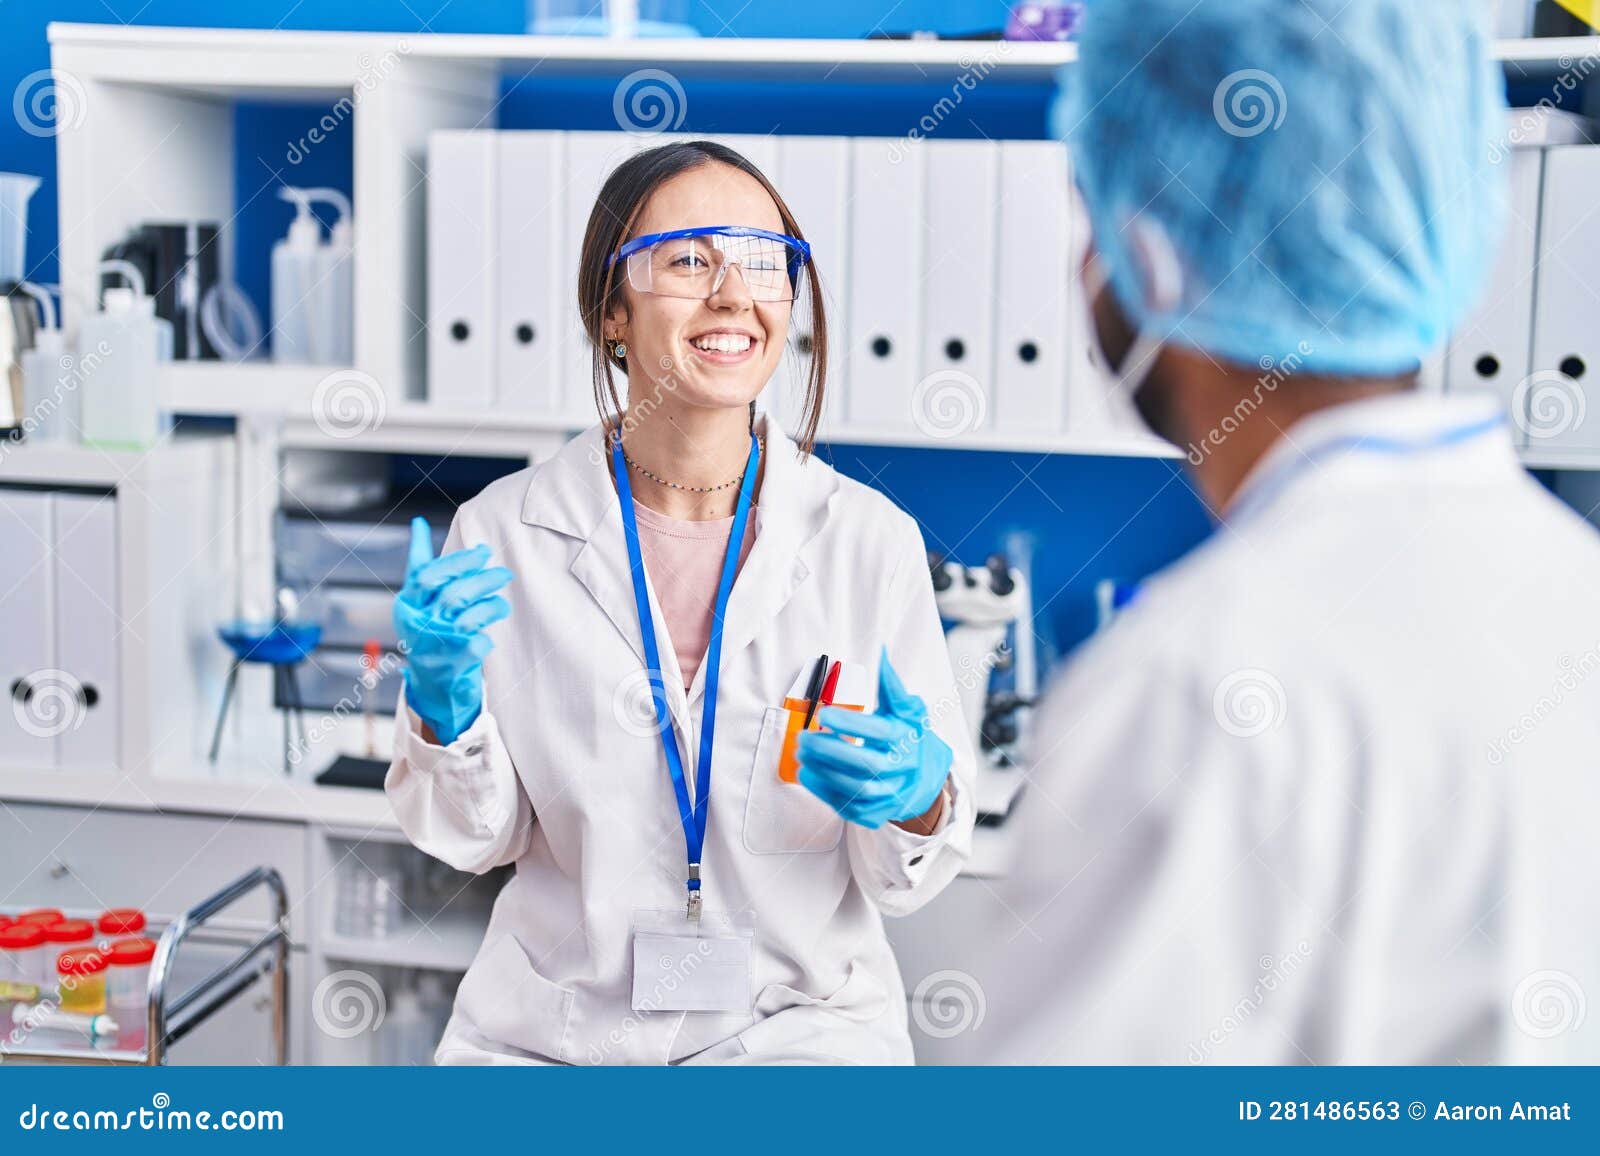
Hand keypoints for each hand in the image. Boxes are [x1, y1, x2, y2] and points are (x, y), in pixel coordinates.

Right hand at [393, 517, 512, 745]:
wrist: (431, 685)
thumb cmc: (428, 632)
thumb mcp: (417, 601)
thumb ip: (419, 565)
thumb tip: (419, 522)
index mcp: (407, 606)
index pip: (427, 576)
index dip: (456, 561)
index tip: (482, 552)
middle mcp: (418, 625)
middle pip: (452, 594)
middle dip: (481, 579)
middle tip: (502, 573)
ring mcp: (435, 645)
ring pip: (468, 616)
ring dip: (492, 604)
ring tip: (503, 600)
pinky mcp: (453, 664)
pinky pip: (479, 641)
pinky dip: (488, 634)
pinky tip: (491, 631)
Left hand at [795, 648, 952, 829]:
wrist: (927, 780)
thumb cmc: (911, 738)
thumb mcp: (907, 710)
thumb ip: (891, 685)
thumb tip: (881, 651)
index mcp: (907, 740)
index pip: (879, 732)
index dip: (851, 724)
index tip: (825, 713)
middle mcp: (901, 770)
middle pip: (865, 765)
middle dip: (830, 751)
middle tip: (804, 737)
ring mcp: (889, 796)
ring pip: (854, 790)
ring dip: (823, 772)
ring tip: (801, 753)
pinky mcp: (875, 814)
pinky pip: (847, 808)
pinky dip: (824, 793)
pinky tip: (807, 774)